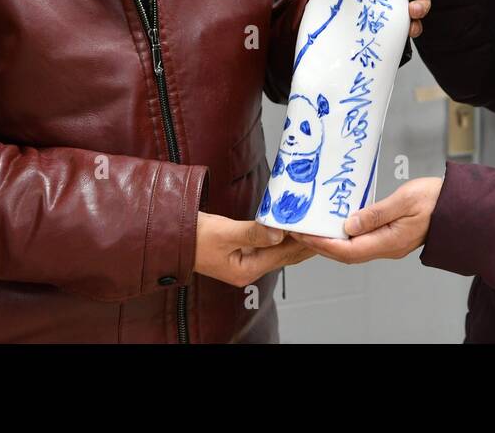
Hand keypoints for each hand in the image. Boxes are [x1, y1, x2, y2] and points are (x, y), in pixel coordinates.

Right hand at [193, 213, 314, 286]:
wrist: (172, 236)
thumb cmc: (194, 236)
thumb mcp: (224, 232)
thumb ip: (252, 232)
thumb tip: (278, 232)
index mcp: (245, 270)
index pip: (281, 255)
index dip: (299, 240)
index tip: (314, 228)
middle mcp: (248, 269)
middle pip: (283, 255)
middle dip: (303, 242)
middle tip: (322, 227)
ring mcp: (245, 262)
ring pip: (277, 250)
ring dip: (293, 238)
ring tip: (311, 225)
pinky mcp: (242, 252)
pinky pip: (268, 244)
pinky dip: (280, 235)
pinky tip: (288, 226)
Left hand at [288, 177, 441, 262]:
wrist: (460, 206)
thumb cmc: (436, 200)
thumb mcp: (404, 200)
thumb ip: (375, 213)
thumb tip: (348, 225)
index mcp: (389, 241)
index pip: (347, 250)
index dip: (322, 243)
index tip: (304, 233)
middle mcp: (387, 247)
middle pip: (346, 253)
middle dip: (320, 244)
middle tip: (299, 230)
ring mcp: (389, 244)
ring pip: (353, 249)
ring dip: (331, 241)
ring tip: (313, 227)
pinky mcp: (391, 237)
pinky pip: (363, 241)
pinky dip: (345, 235)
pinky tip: (337, 223)